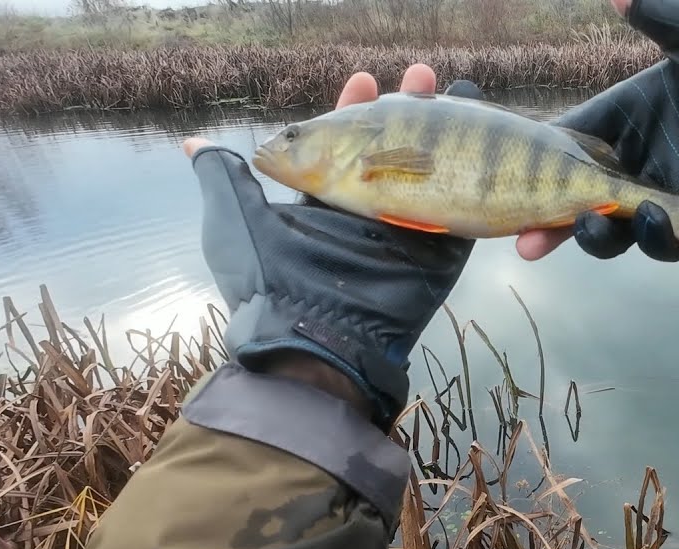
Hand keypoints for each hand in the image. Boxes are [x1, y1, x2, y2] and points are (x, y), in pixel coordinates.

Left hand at [182, 66, 480, 431]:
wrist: (316, 342)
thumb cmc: (268, 281)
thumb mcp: (233, 220)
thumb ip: (223, 177)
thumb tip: (194, 145)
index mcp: (323, 199)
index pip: (342, 142)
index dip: (354, 109)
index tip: (364, 80)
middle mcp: (365, 211)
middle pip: (393, 147)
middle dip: (408, 109)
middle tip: (420, 76)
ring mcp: (402, 230)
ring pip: (429, 169)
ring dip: (444, 130)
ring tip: (456, 92)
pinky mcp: (434, 252)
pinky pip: (459, 207)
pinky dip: (474, 173)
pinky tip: (484, 136)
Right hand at [515, 0, 678, 263]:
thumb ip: (663, 16)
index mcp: (636, 113)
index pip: (574, 141)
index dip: (541, 167)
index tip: (510, 188)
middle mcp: (647, 155)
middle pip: (583, 196)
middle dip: (556, 219)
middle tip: (530, 241)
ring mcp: (673, 190)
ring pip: (618, 227)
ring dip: (601, 233)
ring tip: (599, 221)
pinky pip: (666, 241)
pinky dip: (654, 239)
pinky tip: (656, 224)